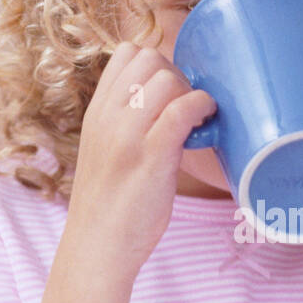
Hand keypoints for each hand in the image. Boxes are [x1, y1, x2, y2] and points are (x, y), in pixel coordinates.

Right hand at [66, 42, 215, 278]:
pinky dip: (202, 108)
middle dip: (178, 75)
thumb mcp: (106, 152)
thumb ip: (126, 125)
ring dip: (192, 93)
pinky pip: (182, 109)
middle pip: (150, 58)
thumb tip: (169, 106)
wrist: (96, 248)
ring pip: (167, 78)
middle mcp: (107, 116)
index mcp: (96, 112)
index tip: (171, 94)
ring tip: (197, 121)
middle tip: (188, 108)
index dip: (157, 65)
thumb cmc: (110, 206)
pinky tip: (206, 123)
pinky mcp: (151, 155)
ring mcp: (127, 134)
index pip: (127, 54)